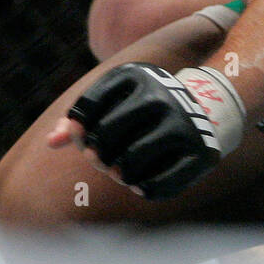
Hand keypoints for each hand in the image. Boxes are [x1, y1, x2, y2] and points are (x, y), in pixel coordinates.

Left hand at [49, 63, 244, 199]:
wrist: (211, 104)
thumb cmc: (148, 107)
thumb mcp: (118, 100)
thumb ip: (82, 118)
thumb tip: (52, 142)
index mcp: (138, 75)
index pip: (90, 105)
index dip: (80, 128)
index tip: (84, 139)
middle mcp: (161, 95)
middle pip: (106, 135)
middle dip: (97, 153)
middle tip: (100, 160)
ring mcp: (182, 124)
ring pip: (130, 162)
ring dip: (118, 173)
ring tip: (118, 172)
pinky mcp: (200, 153)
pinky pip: (161, 183)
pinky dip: (145, 188)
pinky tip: (140, 184)